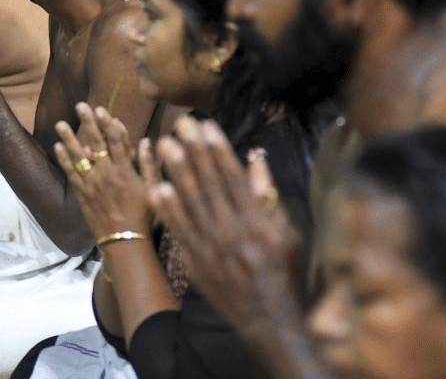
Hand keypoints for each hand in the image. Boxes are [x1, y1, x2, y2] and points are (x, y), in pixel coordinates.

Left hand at [54, 102, 156, 238]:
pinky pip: (72, 174)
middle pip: (96, 143)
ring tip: (61, 123)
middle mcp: (108, 174)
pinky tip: (58, 147)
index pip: (116, 141)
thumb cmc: (145, 216)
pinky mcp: (83, 195)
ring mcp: (94, 184)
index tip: (102, 109)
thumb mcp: (153, 189)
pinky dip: (64, 160)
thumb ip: (149, 164)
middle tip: (80, 105)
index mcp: (127, 171)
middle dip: (88, 123)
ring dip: (69, 138)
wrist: (126, 242)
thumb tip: (147, 141)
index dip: (108, 124)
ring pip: (79, 157)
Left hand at [147, 116, 304, 332]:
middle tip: (180, 125)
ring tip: (164, 145)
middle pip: (209, 186)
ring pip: (191, 204)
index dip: (218, 150)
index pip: (233, 179)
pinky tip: (158, 188)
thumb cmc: (283, 271)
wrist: (269, 319)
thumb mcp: (288, 234)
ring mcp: (212, 249)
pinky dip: (168, 211)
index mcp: (257, 223)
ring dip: (176, 173)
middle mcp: (233, 233)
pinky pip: (180, 232)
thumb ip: (269, 197)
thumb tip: (256, 161)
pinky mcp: (197, 263)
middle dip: (194, 152)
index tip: (207, 126)